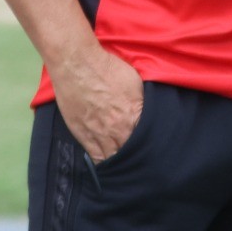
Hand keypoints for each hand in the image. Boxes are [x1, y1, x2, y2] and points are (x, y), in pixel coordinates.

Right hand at [49, 45, 141, 161]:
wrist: (78, 65)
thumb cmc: (107, 69)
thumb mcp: (136, 82)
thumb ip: (142, 102)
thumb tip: (148, 112)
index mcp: (133, 117)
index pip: (146, 140)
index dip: (150, 145)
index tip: (153, 149)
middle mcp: (117, 130)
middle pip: (130, 153)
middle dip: (136, 156)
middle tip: (141, 160)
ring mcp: (98, 134)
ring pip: (113, 158)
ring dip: (120, 162)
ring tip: (125, 165)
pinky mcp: (82, 134)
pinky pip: (95, 156)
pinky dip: (103, 163)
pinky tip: (108, 165)